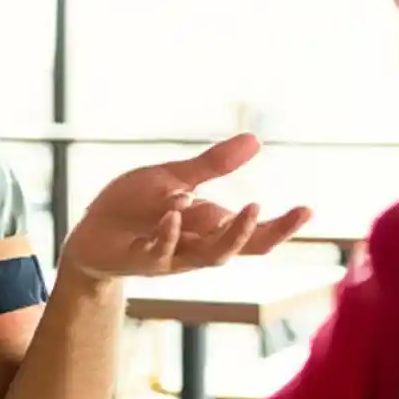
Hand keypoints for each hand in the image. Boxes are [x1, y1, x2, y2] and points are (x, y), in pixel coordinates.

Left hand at [60, 134, 310, 280]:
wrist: (89, 232)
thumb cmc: (133, 206)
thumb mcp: (174, 177)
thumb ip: (212, 165)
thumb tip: (256, 140)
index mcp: (209, 225)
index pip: (253, 232)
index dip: (282, 225)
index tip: (309, 209)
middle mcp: (197, 244)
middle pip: (243, 247)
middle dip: (269, 232)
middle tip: (296, 214)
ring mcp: (173, 254)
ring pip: (211, 256)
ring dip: (232, 235)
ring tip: (248, 209)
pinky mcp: (142, 258)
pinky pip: (162, 251)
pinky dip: (171, 234)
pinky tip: (175, 213)